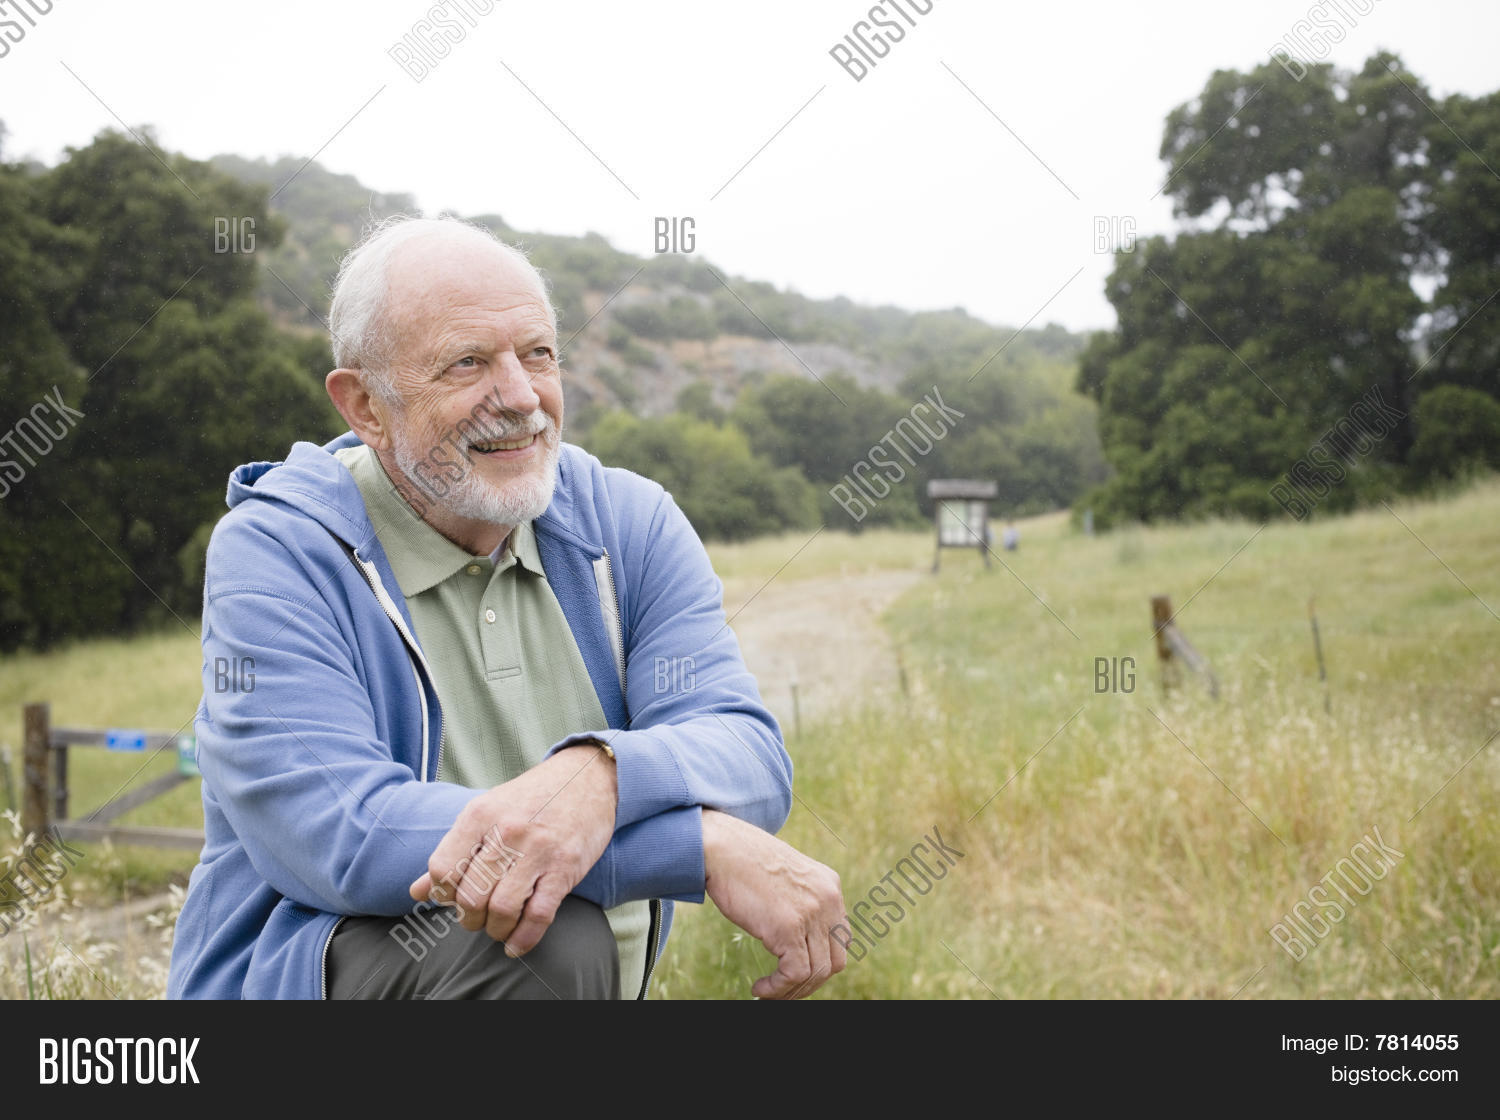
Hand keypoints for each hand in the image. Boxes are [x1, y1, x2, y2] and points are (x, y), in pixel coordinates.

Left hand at [409, 743, 616, 955]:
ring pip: (502, 909)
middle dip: (469, 919)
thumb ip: (453, 851)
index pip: (442, 869)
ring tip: (498, 928)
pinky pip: (539, 914)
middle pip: (471, 896)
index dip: (442, 894)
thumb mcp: (486, 813)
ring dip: (495, 930)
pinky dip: (524, 938)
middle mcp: (506, 831)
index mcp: (480, 815)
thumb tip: (416, 891)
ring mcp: (538, 849)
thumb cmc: (530, 799)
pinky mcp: (565, 866)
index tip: (454, 899)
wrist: (585, 778)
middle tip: (477, 919)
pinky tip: (517, 944)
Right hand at [701, 809, 847, 998]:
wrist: (720, 847)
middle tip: (784, 989)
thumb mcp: (786, 878)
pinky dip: (778, 988)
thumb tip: (797, 938)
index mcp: (829, 886)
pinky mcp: (788, 927)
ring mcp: (811, 913)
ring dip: (792, 991)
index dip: (821, 962)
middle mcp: (828, 899)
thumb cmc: (743, 862)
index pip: (841, 938)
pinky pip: (795, 973)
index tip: (796, 973)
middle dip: (811, 982)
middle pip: (835, 960)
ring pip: (817, 972)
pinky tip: (759, 987)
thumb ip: (801, 901)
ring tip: (768, 992)